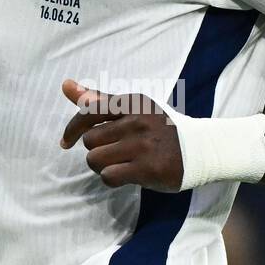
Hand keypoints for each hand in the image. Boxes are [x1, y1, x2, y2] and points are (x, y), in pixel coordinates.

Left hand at [59, 78, 183, 190]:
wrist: (199, 150)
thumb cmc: (160, 129)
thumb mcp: (133, 108)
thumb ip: (99, 99)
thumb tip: (65, 85)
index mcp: (132, 103)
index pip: (89, 111)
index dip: (73, 129)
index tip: (66, 142)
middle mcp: (137, 121)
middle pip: (90, 141)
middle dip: (95, 150)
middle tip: (113, 154)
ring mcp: (143, 145)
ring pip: (95, 160)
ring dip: (102, 166)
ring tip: (119, 165)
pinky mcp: (148, 168)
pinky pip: (109, 177)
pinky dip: (112, 179)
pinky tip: (126, 176)